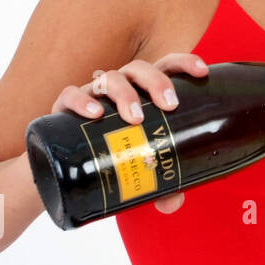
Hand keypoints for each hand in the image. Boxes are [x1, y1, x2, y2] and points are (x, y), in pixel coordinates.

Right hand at [50, 52, 210, 213]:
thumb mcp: (137, 171)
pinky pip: (70, 94)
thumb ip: (159, 185)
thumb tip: (174, 202)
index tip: (202, 71)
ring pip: (108, 78)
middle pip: (139, 69)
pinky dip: (82, 101)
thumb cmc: (111, 159)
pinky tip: (95, 114)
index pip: (165, 67)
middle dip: (157, 81)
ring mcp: (91, 95)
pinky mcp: (62, 108)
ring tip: (135, 117)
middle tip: (170, 105)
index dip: (183, 62)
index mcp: (142, 94)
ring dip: (125, 93)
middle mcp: (118, 89)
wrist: (63, 171)